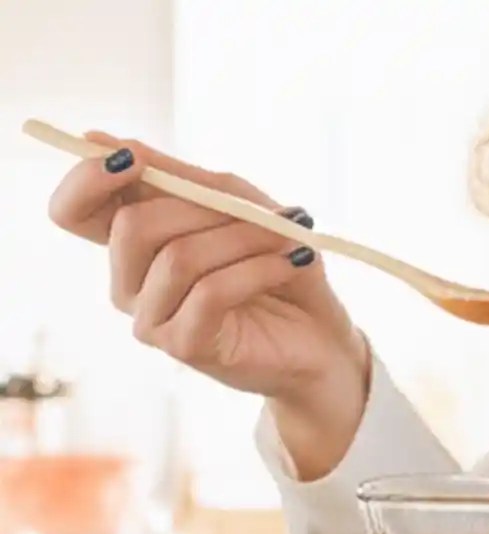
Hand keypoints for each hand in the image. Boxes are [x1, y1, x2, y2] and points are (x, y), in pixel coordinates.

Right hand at [47, 133, 368, 477]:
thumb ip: (179, 178)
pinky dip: (259, 269)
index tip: (132, 158)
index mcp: (134, 243)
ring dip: (246, 237)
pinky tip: (291, 263)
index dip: (88, 180)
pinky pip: (210, 292)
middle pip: (131, 226)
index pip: (73, 211)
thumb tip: (97, 140)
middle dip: (203, 207)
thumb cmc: (277, 263)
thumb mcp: (238, 205)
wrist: (322, 337)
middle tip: (263, 211)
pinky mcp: (184, 346)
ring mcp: (151, 319)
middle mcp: (130, 283)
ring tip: (288, 240)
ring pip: (179, 257)